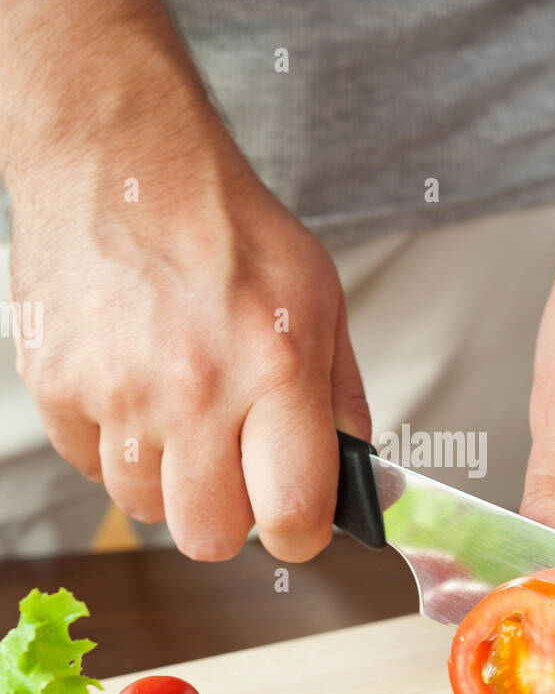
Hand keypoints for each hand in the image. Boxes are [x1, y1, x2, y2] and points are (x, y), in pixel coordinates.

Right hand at [9, 73, 369, 562]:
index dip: (299, 531)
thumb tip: (356, 479)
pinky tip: (131, 383)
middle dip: (227, 515)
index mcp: (276, 369)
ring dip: (167, 475)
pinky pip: (90, 466)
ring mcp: (118, 393)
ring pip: (144, 507)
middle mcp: (196, 390)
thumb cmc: (226, 224)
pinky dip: (113, 442)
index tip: (295, 520)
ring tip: (176, 407)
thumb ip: (340, 399)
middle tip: (231, 469)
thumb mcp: (319, 297)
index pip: (293, 515)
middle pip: (208, 537)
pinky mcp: (58, 388)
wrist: (119, 157)